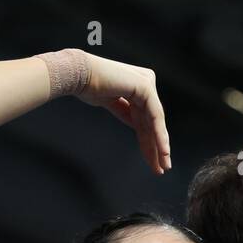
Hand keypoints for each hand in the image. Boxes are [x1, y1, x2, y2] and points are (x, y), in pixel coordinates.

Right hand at [74, 52, 170, 174]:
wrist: (79, 75)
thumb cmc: (89, 86)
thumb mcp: (112, 104)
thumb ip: (127, 113)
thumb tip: (140, 128)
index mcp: (137, 85)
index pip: (146, 120)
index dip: (149, 142)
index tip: (153, 161)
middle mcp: (145, 83)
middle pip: (152, 123)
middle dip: (156, 147)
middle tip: (162, 167)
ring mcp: (147, 84)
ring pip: (155, 122)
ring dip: (160, 146)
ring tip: (162, 165)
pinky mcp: (146, 87)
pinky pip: (155, 116)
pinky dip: (159, 135)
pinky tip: (162, 151)